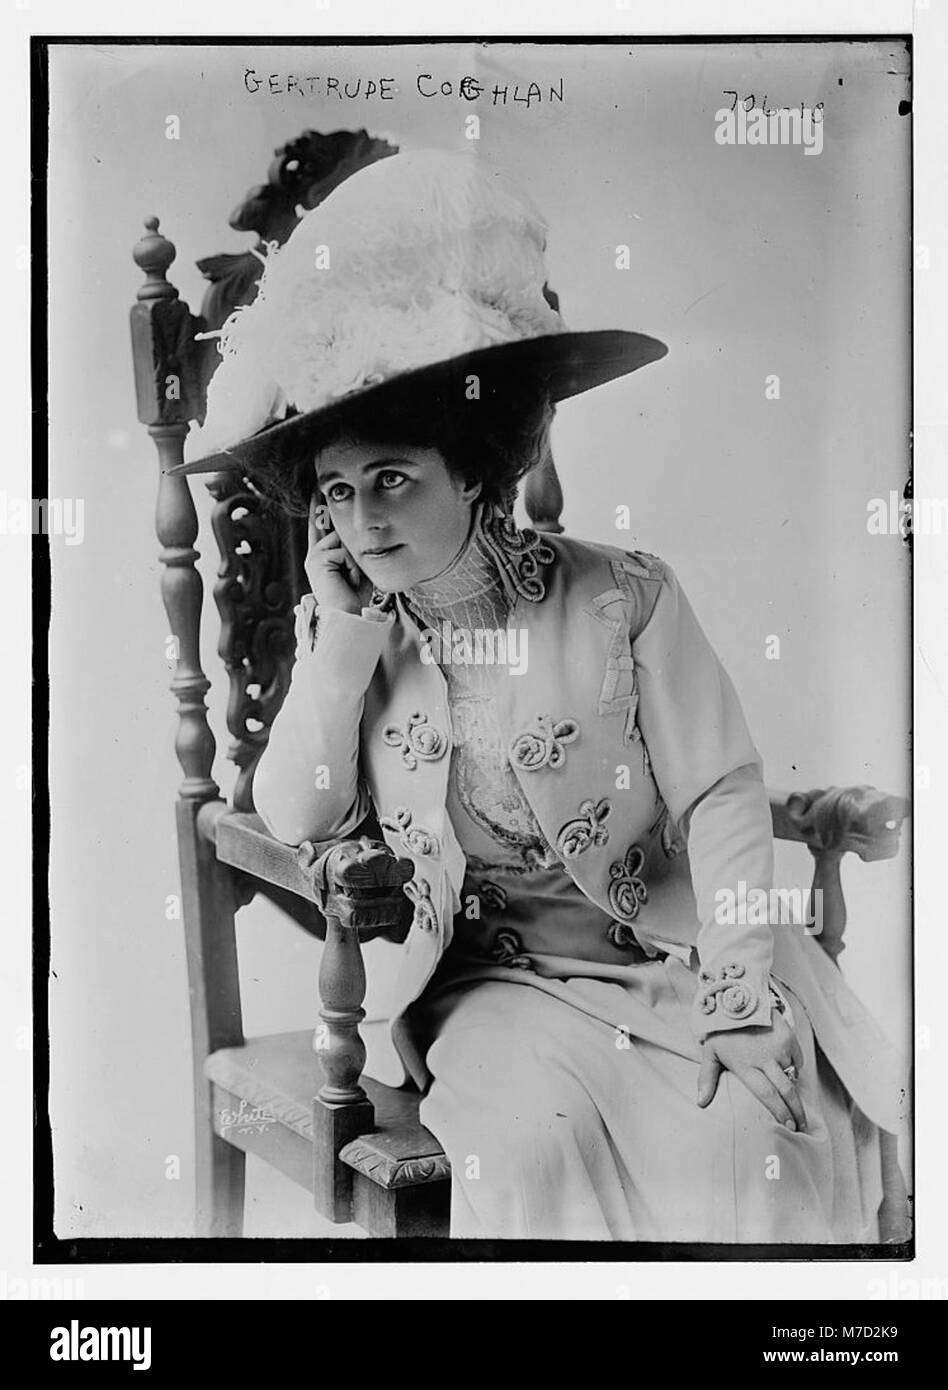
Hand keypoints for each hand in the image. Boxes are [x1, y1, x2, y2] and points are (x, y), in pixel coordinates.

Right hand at [304, 494, 373, 615]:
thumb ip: (351, 548)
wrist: (348, 616)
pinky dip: (351, 565)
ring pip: (341, 539)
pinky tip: (346, 579)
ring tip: (351, 578)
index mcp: (322, 555)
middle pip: (334, 528)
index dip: (316, 506)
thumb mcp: (356, 566)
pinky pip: (342, 551)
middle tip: (349, 567)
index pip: (319, 525)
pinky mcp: (316, 561)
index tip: (316, 488)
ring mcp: (313, 557)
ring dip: (354, 559)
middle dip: (348, 546)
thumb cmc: (354, 594)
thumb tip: (347, 533)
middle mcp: (314, 553)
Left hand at [696, 1011, 806, 1131]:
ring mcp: (779, 1047)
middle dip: (796, 1111)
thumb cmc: (720, 1029)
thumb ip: (707, 1079)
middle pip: (786, 1091)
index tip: (789, 1127)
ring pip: (792, 1074)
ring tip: (790, 1094)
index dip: (780, 1113)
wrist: (735, 996)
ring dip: (792, 1085)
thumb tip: (700, 1104)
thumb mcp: (709, 1052)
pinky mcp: (788, 1036)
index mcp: (746, 1066)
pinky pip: (797, 1058)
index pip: (768, 1096)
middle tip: (802, 1126)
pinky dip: (794, 1065)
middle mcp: (765, 1059)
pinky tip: (787, 1067)